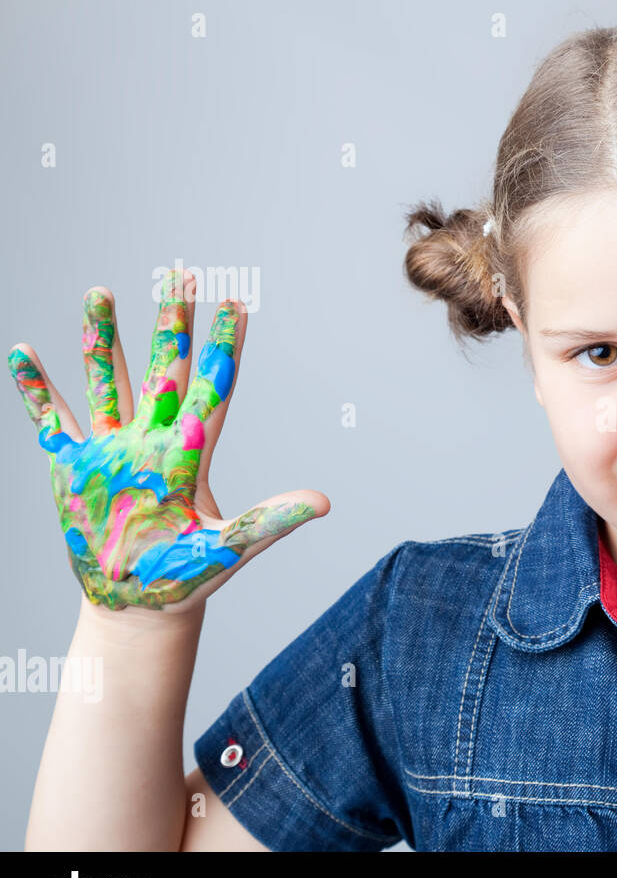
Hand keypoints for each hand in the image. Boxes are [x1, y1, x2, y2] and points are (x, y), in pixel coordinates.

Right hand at [8, 269, 328, 611]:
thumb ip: (272, 521)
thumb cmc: (188, 579)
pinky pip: (52, 418)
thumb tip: (324, 503)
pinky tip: (23, 352)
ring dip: (103, 338)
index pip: (212, 388)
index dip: (224, 348)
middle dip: (170, 323)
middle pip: (163, 368)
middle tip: (177, 273)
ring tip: (100, 290)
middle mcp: (153, 440)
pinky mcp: (74, 467)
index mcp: (190, 454)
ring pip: (107, 380)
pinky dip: (35, 388)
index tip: (236, 304)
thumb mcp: (231, 548)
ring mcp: (111, 448)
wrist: (137, 604)